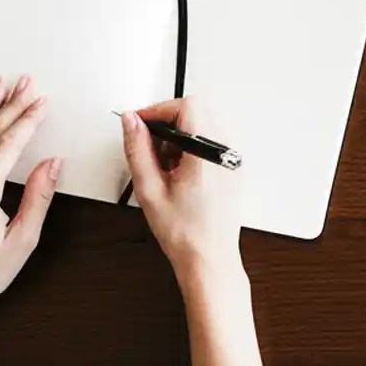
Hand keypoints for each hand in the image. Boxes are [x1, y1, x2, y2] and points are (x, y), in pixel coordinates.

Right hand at [121, 99, 242, 283]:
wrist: (209, 258)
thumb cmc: (184, 234)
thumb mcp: (149, 190)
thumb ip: (137, 150)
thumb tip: (131, 122)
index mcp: (208, 155)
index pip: (187, 106)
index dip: (158, 109)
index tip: (140, 122)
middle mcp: (227, 153)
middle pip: (197, 112)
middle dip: (168, 123)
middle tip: (149, 147)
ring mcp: (233, 159)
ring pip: (204, 125)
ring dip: (180, 136)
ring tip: (164, 167)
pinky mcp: (233, 167)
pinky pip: (213, 141)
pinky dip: (192, 147)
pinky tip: (178, 172)